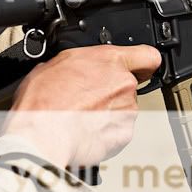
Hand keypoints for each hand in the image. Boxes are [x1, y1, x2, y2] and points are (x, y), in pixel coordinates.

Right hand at [1, 45, 161, 166]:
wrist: (42, 135)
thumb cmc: (44, 101)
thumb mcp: (54, 64)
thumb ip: (78, 63)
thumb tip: (74, 69)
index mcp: (109, 60)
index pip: (148, 56)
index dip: (143, 64)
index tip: (139, 68)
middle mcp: (124, 83)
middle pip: (130, 85)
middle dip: (114, 91)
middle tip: (90, 99)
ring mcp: (127, 110)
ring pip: (124, 109)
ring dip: (109, 113)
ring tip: (82, 118)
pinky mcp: (124, 134)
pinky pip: (119, 130)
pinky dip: (107, 132)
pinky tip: (86, 132)